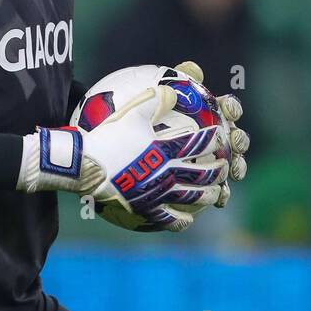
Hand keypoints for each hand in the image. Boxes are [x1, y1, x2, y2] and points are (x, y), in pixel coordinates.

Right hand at [70, 61, 247, 231]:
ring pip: (193, 197)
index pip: (200, 144)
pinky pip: (169, 219)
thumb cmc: (107, 137)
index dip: (214, 140)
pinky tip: (188, 221)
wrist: (85, 166)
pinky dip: (182, 221)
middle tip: (225, 166)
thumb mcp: (131, 112)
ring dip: (209, 194)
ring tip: (216, 192)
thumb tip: (175, 89)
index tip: (221, 137)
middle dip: (219, 169)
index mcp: (166, 149)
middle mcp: (168, 172)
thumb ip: (155, 99)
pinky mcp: (146, 208)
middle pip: (204, 173)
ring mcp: (159, 192)